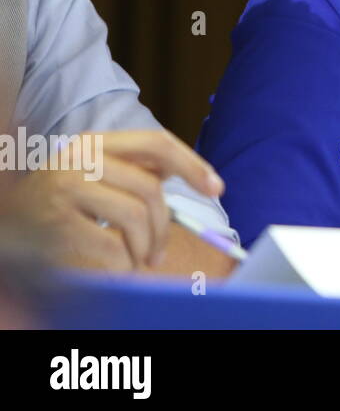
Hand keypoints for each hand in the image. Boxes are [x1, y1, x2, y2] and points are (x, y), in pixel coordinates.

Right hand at [12, 131, 223, 271]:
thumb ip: (131, 167)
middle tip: (160, 250)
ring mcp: (66, 191)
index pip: (156, 143)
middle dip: (164, 225)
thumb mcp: (89, 171)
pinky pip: (112, 248)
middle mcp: (80, 161)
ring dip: (145, 246)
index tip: (217, 187)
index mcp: (94, 143)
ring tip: (139, 260)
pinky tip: (117, 267)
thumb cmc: (51, 200)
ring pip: (136, 218)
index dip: (193, 165)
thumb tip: (180, 171)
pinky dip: (123, 264)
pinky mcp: (57, 225)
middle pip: (150, 189)